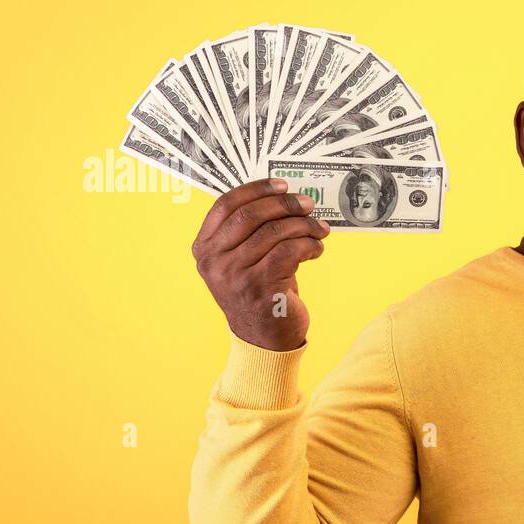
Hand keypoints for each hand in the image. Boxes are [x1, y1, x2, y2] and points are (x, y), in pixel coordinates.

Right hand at [191, 178, 331, 350]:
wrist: (264, 339)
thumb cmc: (258, 292)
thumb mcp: (242, 260)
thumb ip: (249, 231)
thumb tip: (283, 197)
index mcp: (204, 248)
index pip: (226, 205)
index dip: (256, 189)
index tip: (282, 184)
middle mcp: (214, 261)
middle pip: (251, 215)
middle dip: (285, 204)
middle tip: (308, 204)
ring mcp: (235, 275)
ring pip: (275, 232)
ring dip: (304, 226)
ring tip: (319, 229)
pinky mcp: (260, 287)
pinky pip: (290, 251)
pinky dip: (309, 245)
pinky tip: (317, 249)